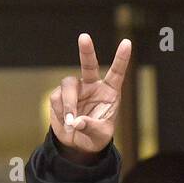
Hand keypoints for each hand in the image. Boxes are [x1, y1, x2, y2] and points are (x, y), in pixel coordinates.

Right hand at [48, 34, 130, 163]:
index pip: (116, 73)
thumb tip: (76, 122)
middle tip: (84, 37)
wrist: (77, 145)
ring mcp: (75, 88)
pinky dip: (60, 112)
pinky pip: (56, 98)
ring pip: (68, 84)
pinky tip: (65, 122)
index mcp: (109, 93)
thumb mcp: (99, 136)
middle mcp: (92, 86)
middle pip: (89, 64)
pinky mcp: (59, 94)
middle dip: (86, 51)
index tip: (127, 43)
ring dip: (68, 103)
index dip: (121, 59)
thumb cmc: (95, 138)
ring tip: (70, 122)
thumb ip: (90, 127)